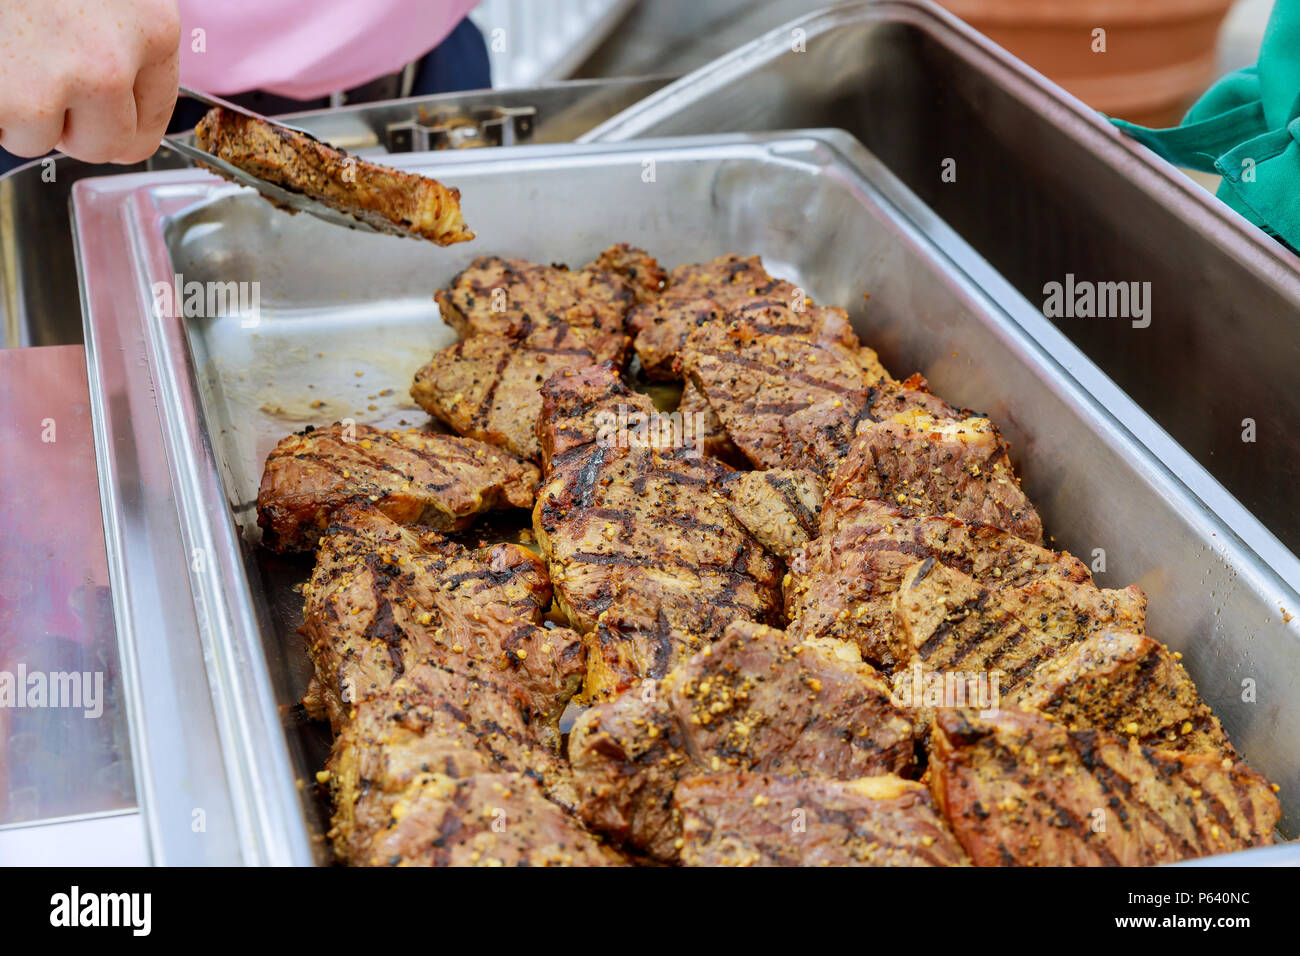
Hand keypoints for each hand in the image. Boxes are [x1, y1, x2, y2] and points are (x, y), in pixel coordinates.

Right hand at [0, 0, 179, 163]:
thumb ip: (123, 34)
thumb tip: (116, 95)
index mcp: (153, 29)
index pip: (148, 125)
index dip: (113, 121)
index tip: (92, 108)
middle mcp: (113, 63)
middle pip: (102, 146)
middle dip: (67, 123)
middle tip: (38, 73)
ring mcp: (57, 81)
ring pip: (38, 138)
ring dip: (16, 109)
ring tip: (8, 48)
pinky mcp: (10, 96)